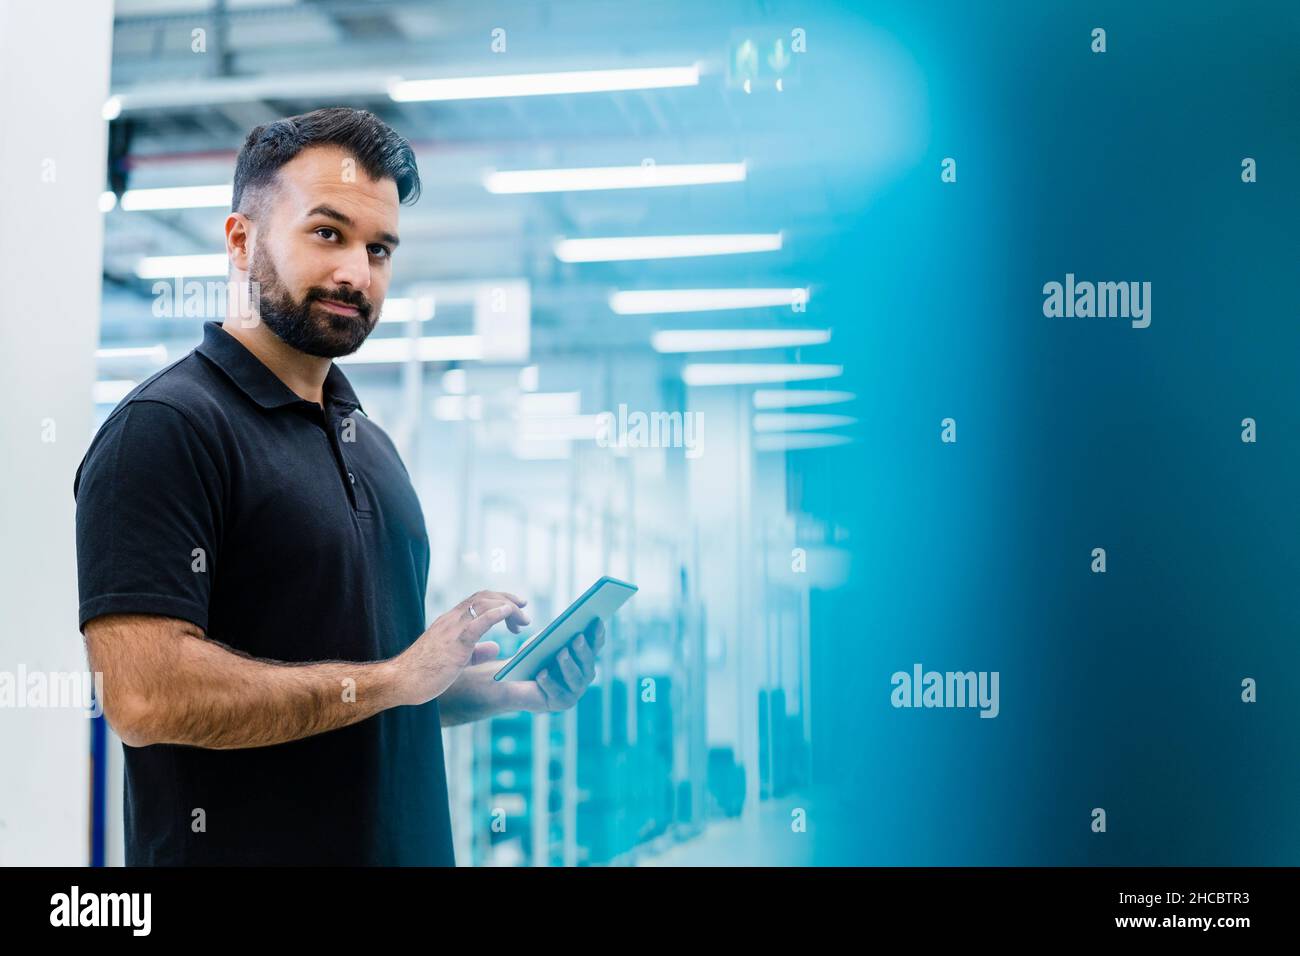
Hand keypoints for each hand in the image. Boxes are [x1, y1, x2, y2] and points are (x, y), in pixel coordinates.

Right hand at [393, 590, 529, 706]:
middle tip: (524, 611)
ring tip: (522, 621)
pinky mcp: (454, 643)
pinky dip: (495, 614)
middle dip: (508, 599)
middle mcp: (452, 620)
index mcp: (451, 622)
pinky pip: (477, 623)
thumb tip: (495, 648)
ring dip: (507, 608)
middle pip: (484, 597)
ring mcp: (452, 630)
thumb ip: (476, 652)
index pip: (477, 600)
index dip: (499, 599)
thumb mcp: (456, 660)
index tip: (516, 607)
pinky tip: (507, 612)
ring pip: (483, 604)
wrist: (400, 681)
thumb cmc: (424, 674)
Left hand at [506, 618, 605, 713]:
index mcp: (584, 658)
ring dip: (568, 665)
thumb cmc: (534, 657)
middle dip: (583, 650)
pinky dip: (549, 682)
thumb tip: (564, 626)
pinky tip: (542, 674)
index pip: (596, 645)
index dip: (598, 634)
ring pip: (575, 678)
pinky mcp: (562, 703)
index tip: (597, 620)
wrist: (516, 682)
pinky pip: (557, 692)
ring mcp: (575, 691)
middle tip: (577, 638)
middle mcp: (585, 675)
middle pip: (587, 662)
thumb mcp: (544, 642)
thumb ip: (556, 635)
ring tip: (561, 653)